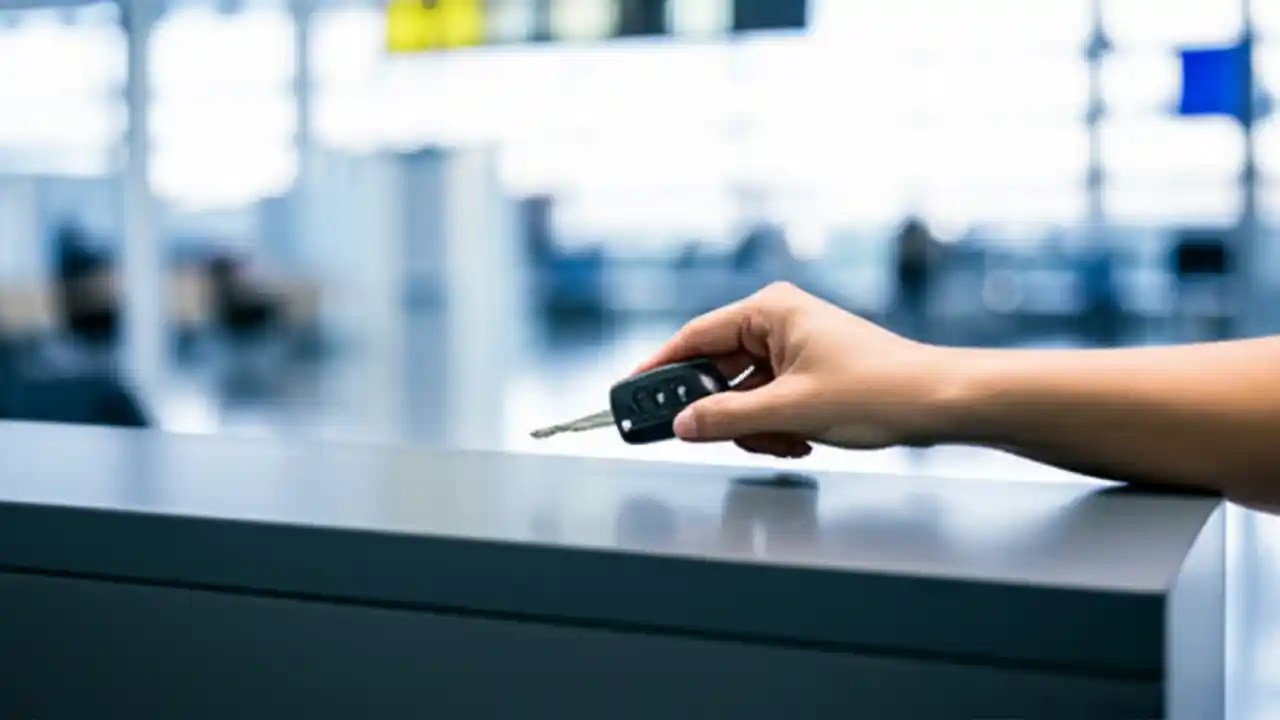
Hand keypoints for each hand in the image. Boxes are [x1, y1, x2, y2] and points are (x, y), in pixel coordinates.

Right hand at [634, 283, 949, 457]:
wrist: (940, 402)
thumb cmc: (879, 390)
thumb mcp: (790, 411)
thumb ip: (726, 419)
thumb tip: (682, 425)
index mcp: (770, 310)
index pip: (693, 337)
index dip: (659, 369)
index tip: (633, 394)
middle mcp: (779, 320)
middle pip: (717, 369)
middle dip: (722, 411)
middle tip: (714, 436)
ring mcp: (795, 345)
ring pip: (744, 392)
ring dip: (755, 425)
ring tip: (785, 438)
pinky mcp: (810, 370)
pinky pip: (769, 400)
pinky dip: (775, 425)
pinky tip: (800, 437)